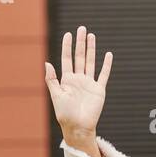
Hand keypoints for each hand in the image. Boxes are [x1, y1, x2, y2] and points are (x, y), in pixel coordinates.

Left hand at [44, 25, 111, 141]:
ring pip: (91, 62)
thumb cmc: (65, 114)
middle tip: (82, 29)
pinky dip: (106, 65)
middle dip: (80, 43)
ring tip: (91, 36)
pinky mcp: (99, 90)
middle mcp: (78, 79)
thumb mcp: (56, 96)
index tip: (68, 34)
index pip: (67, 59)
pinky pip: (103, 75)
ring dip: (91, 49)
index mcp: (67, 80)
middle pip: (80, 57)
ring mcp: (89, 84)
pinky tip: (108, 55)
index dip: (67, 47)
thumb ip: (52, 80)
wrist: (78, 127)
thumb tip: (47, 63)